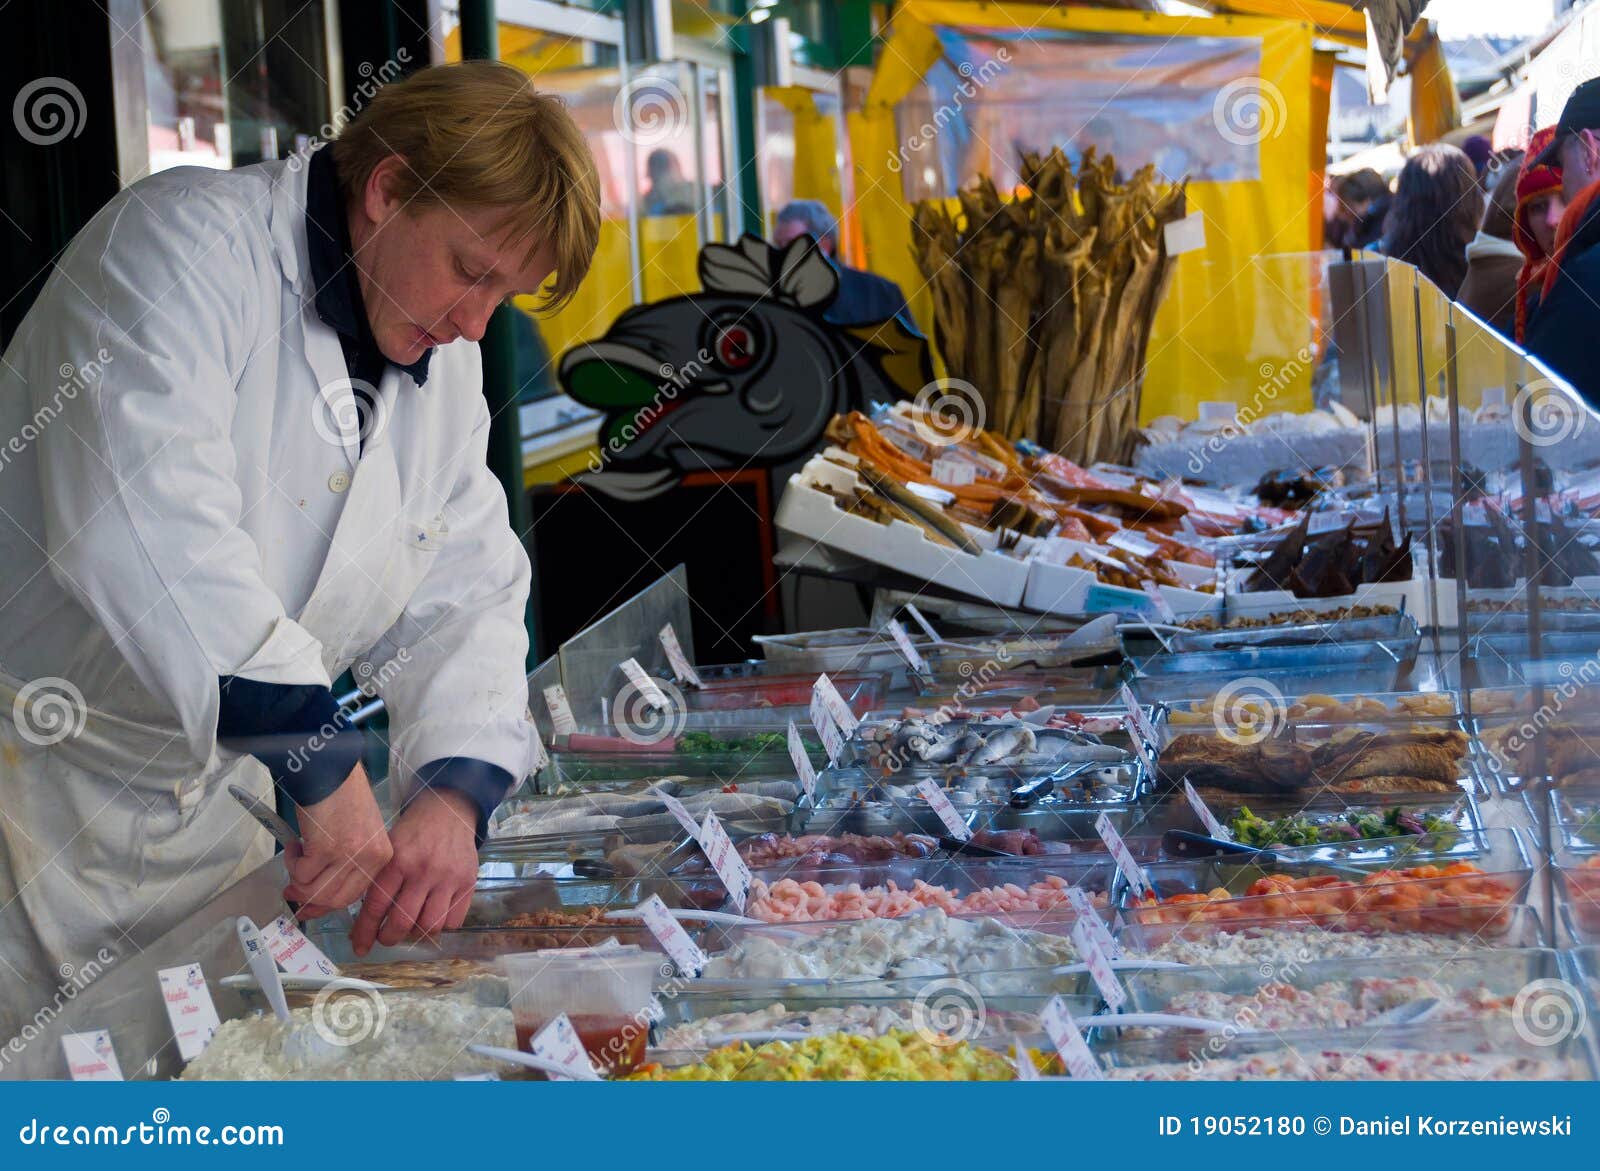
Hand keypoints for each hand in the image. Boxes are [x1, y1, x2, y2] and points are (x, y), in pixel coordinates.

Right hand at [283, 763, 391, 919]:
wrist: (331, 770)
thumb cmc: (343, 797)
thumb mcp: (360, 834)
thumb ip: (348, 863)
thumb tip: (319, 893)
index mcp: (382, 856)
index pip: (355, 895)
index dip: (329, 902)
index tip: (310, 905)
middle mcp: (369, 859)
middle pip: (336, 899)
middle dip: (310, 899)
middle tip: (291, 891)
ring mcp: (348, 855)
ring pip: (315, 891)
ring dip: (298, 879)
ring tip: (294, 858)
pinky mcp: (324, 849)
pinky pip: (300, 873)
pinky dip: (291, 862)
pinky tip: (293, 844)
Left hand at [350, 788, 478, 954]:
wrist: (448, 811)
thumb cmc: (412, 831)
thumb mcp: (389, 847)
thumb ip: (379, 879)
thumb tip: (365, 921)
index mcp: (399, 861)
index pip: (377, 906)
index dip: (365, 931)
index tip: (359, 946)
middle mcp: (425, 871)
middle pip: (403, 921)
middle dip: (389, 937)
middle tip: (385, 938)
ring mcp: (449, 879)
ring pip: (430, 926)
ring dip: (416, 934)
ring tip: (410, 928)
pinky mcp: (468, 883)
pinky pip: (453, 920)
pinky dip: (441, 926)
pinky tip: (432, 916)